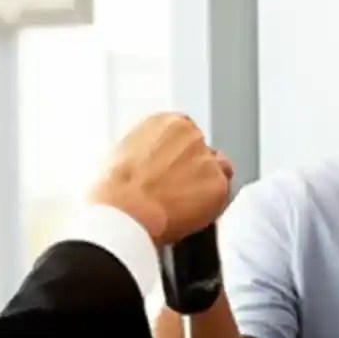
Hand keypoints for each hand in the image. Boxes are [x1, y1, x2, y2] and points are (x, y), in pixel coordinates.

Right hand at [89, 113, 233, 245]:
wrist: (124, 213)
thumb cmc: (115, 191)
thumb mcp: (123, 154)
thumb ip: (149, 151)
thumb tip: (153, 164)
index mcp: (166, 123)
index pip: (187, 134)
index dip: (181, 156)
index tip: (174, 170)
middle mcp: (192, 135)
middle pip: (205, 152)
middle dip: (195, 170)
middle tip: (178, 191)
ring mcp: (207, 159)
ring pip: (218, 172)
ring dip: (205, 186)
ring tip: (183, 205)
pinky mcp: (218, 184)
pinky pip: (223, 195)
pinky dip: (212, 206)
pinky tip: (191, 214)